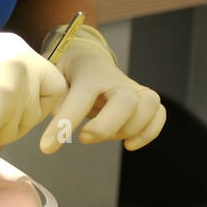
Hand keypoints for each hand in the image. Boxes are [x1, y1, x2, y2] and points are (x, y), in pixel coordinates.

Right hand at [0, 26, 68, 149]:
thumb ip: (6, 73)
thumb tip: (20, 97)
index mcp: (19, 50)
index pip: (55, 86)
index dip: (40, 103)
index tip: (19, 110)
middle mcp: (21, 70)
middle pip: (36, 115)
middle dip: (12, 123)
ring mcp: (9, 95)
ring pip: (13, 132)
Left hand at [39, 38, 165, 152]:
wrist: (86, 59)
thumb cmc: (67, 73)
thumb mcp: (53, 80)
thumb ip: (55, 99)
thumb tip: (60, 121)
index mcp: (89, 73)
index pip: (80, 99)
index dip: (64, 124)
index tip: (47, 148)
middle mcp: (116, 79)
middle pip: (126, 100)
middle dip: (106, 126)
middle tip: (84, 138)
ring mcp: (134, 87)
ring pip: (148, 106)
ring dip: (129, 129)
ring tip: (107, 136)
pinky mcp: (144, 98)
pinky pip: (159, 114)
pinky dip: (149, 132)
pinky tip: (129, 144)